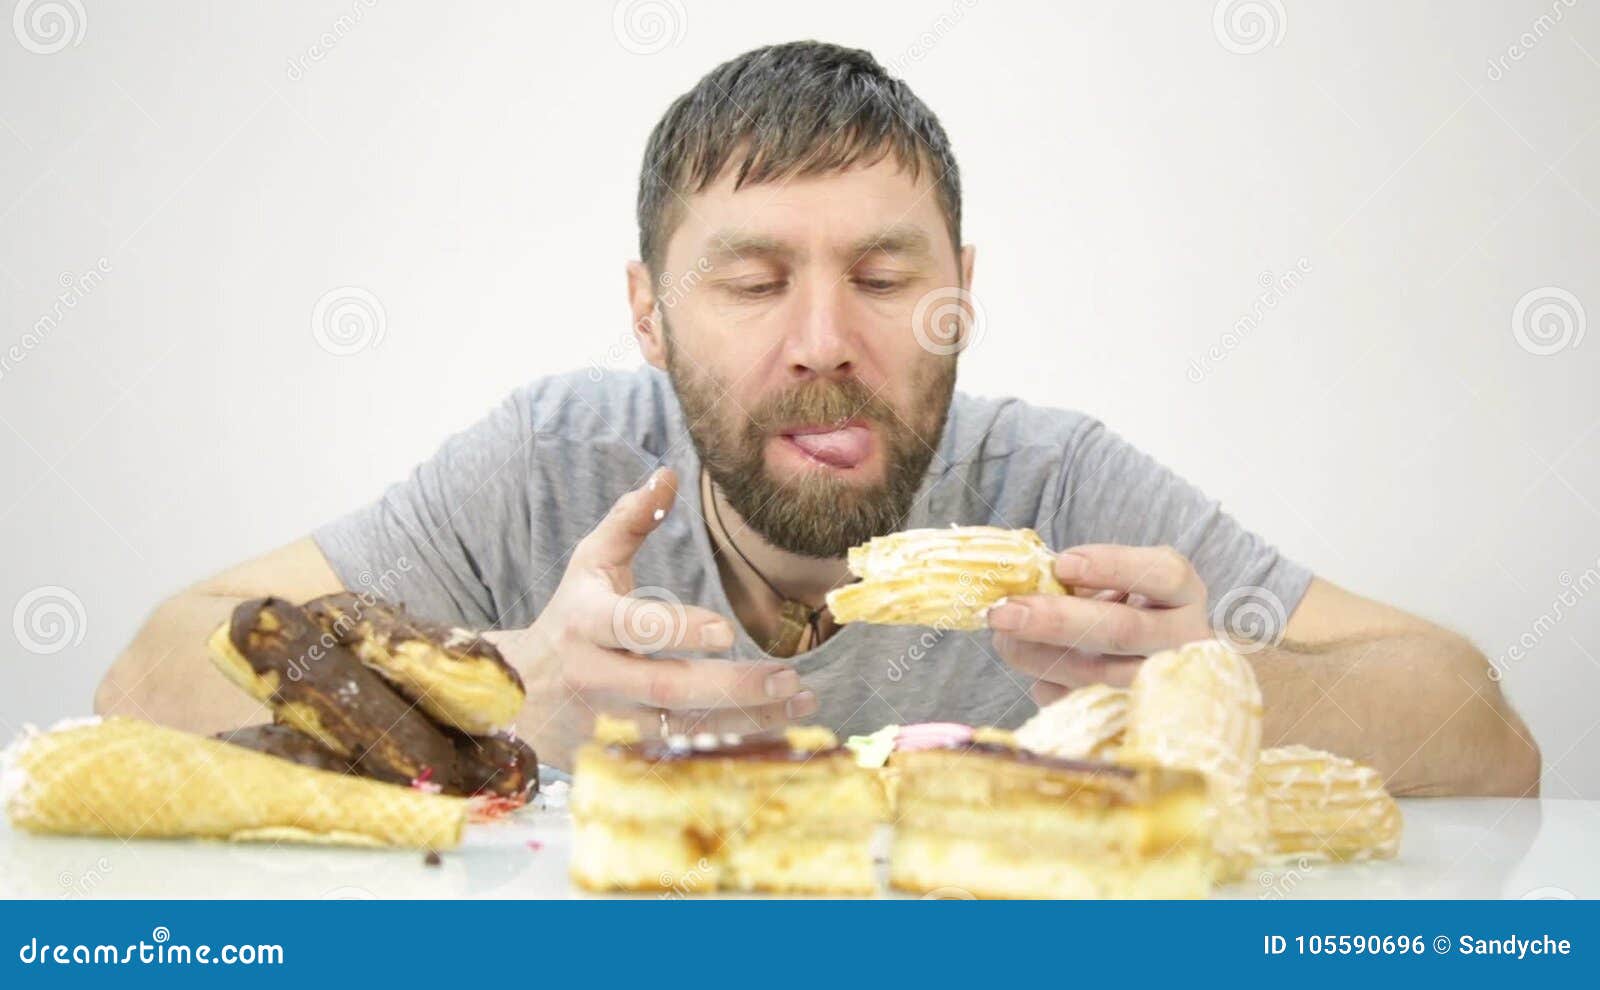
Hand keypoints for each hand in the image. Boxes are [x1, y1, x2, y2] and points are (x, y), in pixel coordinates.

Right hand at [488, 467, 815, 768]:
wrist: (513, 693)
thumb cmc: (570, 616)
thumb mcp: (589, 564)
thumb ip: (630, 521)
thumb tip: (668, 474)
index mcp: (587, 623)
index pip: (633, 627)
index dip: (677, 629)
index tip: (727, 630)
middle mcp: (597, 677)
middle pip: (665, 688)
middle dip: (731, 686)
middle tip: (789, 678)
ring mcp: (607, 724)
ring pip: (681, 730)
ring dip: (747, 721)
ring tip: (801, 702)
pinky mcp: (619, 757)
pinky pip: (680, 757)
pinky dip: (730, 748)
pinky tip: (778, 733)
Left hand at [986, 544, 1212, 705]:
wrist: (1151, 661)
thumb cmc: (1124, 607)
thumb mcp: (1115, 580)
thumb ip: (1079, 577)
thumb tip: (1023, 582)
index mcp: (1182, 594)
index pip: (1162, 574)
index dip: (1112, 567)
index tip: (1061, 564)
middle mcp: (1182, 640)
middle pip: (1121, 631)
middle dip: (1056, 620)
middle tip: (1004, 612)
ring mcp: (1159, 685)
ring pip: (1094, 674)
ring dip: (1035, 654)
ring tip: (1003, 633)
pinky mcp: (1128, 717)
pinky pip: (1075, 703)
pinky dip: (1042, 680)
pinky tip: (1027, 658)